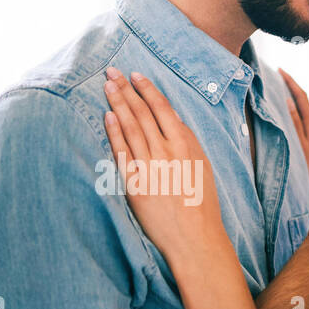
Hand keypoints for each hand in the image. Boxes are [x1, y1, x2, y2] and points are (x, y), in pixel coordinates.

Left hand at [103, 67, 227, 265]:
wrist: (195, 237)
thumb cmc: (201, 203)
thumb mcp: (201, 164)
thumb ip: (186, 141)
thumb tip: (170, 119)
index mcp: (186, 143)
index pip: (162, 107)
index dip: (146, 88)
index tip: (134, 75)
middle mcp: (167, 150)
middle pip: (142, 111)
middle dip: (125, 89)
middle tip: (111, 71)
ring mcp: (150, 165)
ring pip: (130, 126)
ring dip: (117, 103)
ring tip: (107, 86)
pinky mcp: (135, 183)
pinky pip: (121, 151)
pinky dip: (113, 131)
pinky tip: (107, 115)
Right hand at [279, 68, 308, 207]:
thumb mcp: (298, 148)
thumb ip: (294, 125)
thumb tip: (287, 101)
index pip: (302, 97)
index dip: (290, 82)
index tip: (279, 70)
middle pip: (303, 102)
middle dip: (290, 87)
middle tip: (275, 76)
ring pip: (302, 112)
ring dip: (290, 99)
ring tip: (277, 90)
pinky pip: (301, 123)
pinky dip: (292, 113)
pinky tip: (284, 115)